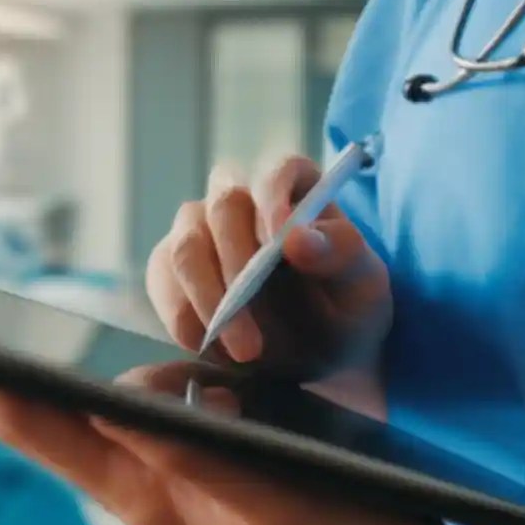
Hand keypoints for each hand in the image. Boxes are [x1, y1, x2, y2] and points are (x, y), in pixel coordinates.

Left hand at [0, 364, 452, 524]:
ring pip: (71, 409)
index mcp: (147, 495)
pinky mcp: (201, 451)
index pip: (40, 430)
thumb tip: (123, 409)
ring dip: (13, 373)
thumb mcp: (272, 509)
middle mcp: (143, 478)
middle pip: (35, 415)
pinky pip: (126, 404)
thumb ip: (201, 463)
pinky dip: (78, 378)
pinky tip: (59, 358)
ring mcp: (167, 465)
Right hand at [148, 156, 391, 377]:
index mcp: (295, 188)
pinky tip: (205, 344)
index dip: (274, 197)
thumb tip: (298, 239)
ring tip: (240, 351)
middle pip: (223, 205)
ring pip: (185, 246)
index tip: (279, 242)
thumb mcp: (362, 287)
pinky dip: (179, 315)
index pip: (278, 171)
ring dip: (207, 301)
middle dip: (237, 268)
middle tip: (258, 326)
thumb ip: (340, 255)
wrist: (317, 354)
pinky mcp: (170, 266)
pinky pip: (162, 279)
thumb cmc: (344, 308)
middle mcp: (241, 197)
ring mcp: (200, 229)